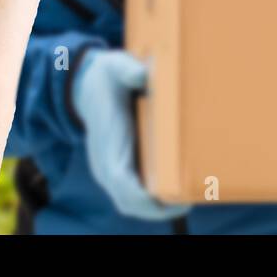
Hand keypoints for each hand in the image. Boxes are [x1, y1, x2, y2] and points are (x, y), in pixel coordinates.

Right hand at [73, 49, 191, 221]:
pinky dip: (154, 199)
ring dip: (158, 207)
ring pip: (132, 203)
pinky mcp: (119, 169)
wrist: (87, 84)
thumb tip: (144, 76)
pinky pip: (134, 195)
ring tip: (188, 198)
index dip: (144, 197)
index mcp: (106, 144)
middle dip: (159, 208)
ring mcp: (111, 170)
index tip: (170, 198)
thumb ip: (128, 70)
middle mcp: (106, 165)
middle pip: (130, 203)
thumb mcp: (116, 67)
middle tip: (190, 200)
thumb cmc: (108, 77)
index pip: (121, 182)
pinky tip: (177, 191)